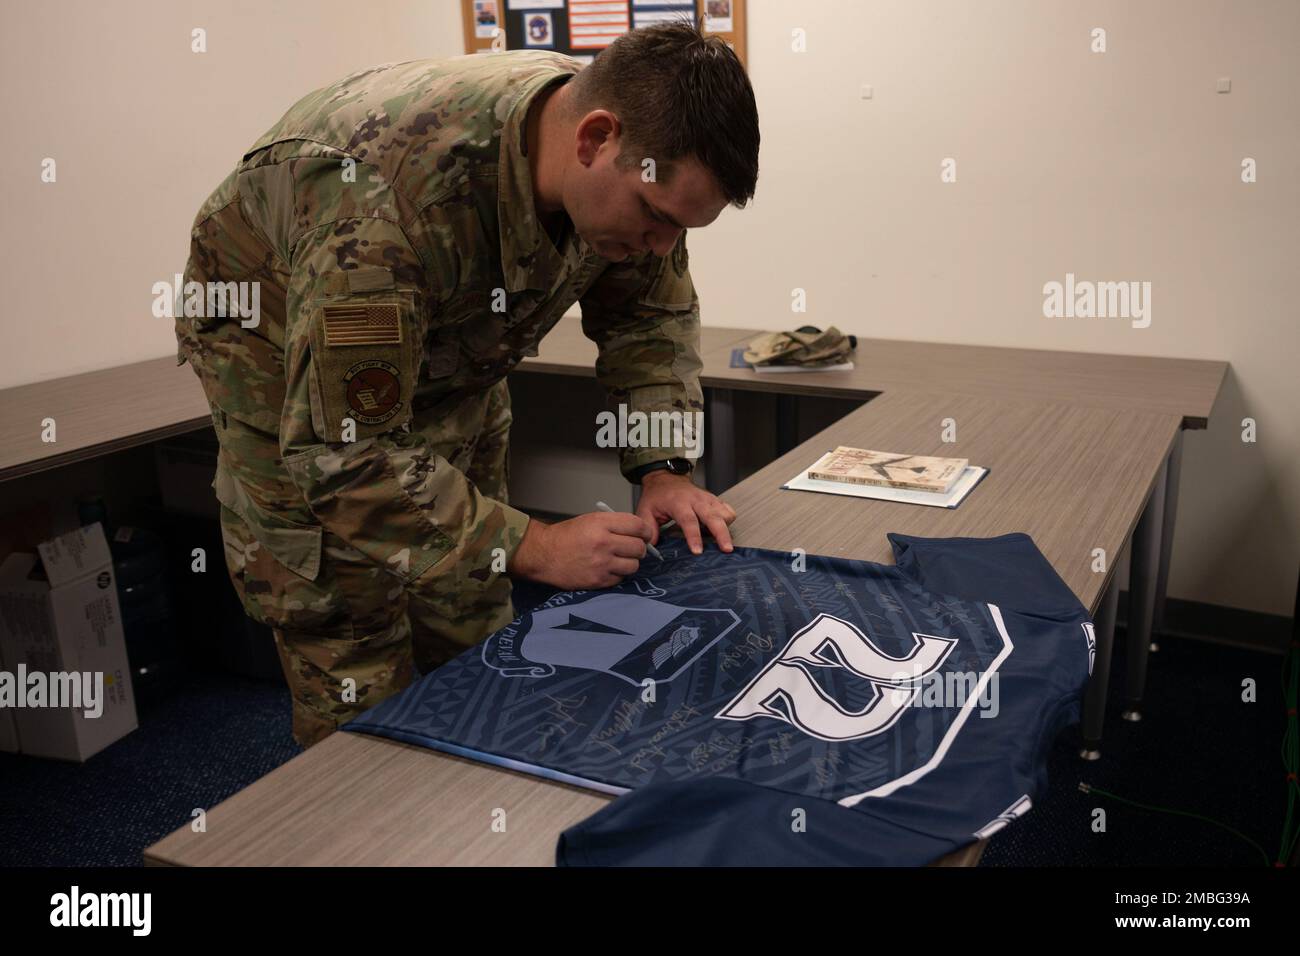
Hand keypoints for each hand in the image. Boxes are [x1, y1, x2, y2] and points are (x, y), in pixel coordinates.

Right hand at [507, 513, 651, 589]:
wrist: (544, 554)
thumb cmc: (566, 536)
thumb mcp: (590, 520)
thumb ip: (614, 524)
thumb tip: (638, 533)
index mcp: (601, 524)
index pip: (638, 526)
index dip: (645, 531)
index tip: (644, 535)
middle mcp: (603, 543)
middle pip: (639, 547)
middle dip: (639, 548)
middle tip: (632, 548)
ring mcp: (602, 564)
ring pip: (633, 565)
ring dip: (630, 563)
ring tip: (619, 559)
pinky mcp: (598, 580)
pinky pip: (620, 578)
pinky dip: (617, 574)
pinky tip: (607, 569)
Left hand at [636, 471, 735, 554]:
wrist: (666, 478)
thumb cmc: (657, 495)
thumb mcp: (645, 509)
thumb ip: (648, 527)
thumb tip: (651, 545)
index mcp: (678, 502)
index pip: (688, 520)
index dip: (694, 536)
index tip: (698, 551)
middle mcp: (696, 500)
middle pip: (713, 517)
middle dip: (721, 534)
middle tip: (726, 549)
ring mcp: (707, 499)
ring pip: (724, 513)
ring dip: (726, 528)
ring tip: (723, 542)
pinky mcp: (714, 500)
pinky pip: (727, 510)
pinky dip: (728, 520)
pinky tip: (721, 529)